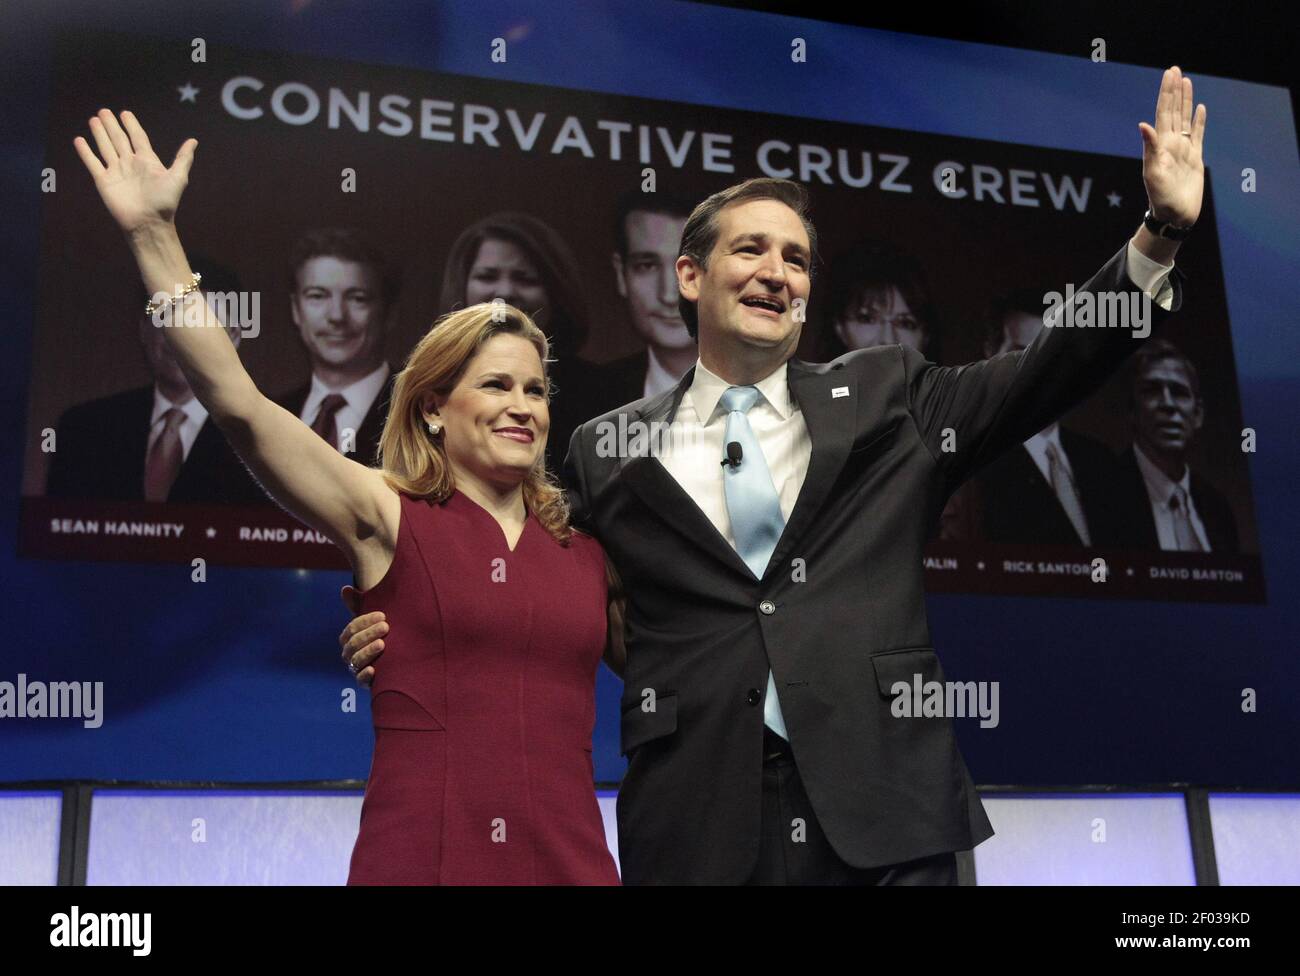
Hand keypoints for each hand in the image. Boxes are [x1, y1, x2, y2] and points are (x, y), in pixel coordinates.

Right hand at [73, 109, 195, 234]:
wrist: (148, 223)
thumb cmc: (165, 202)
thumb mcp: (178, 178)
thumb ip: (183, 159)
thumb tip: (194, 141)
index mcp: (147, 161)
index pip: (138, 138)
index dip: (132, 125)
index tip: (126, 113)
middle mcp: (130, 164)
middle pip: (119, 139)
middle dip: (112, 125)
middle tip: (104, 111)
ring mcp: (116, 171)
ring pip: (105, 147)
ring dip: (99, 133)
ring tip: (94, 119)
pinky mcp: (104, 181)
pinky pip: (93, 163)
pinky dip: (85, 152)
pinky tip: (79, 140)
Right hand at [339, 584, 386, 686]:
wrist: (395, 659)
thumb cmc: (381, 635)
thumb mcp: (373, 621)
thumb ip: (359, 605)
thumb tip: (345, 588)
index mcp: (348, 638)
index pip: (351, 628)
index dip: (365, 621)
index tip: (382, 615)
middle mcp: (349, 654)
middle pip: (353, 644)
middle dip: (368, 634)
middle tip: (386, 627)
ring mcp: (356, 668)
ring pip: (356, 660)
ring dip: (368, 652)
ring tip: (382, 644)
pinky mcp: (366, 682)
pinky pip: (361, 680)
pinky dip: (365, 675)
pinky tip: (374, 669)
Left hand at [1138, 66, 1205, 226]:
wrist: (1174, 216)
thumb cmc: (1161, 198)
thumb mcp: (1153, 173)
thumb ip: (1149, 148)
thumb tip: (1143, 124)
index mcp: (1160, 145)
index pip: (1163, 112)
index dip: (1166, 93)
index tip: (1169, 74)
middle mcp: (1170, 144)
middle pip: (1173, 111)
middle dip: (1174, 90)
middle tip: (1174, 70)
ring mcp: (1183, 150)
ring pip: (1185, 118)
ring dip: (1185, 100)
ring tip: (1186, 82)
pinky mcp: (1194, 158)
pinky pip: (1198, 134)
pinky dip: (1199, 121)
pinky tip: (1200, 109)